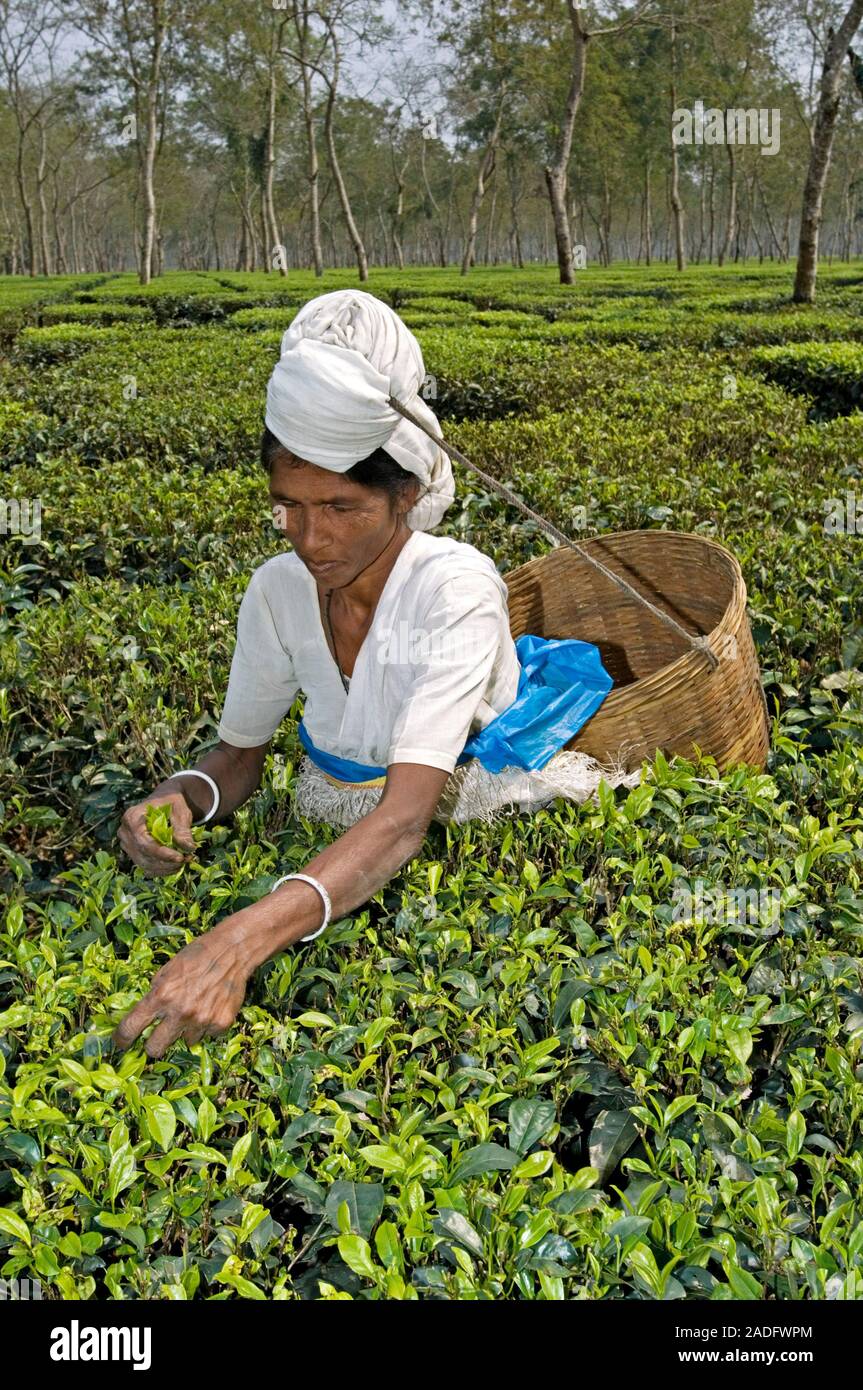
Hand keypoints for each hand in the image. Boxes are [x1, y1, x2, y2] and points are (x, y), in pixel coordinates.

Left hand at [112, 922, 249, 1057]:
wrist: (231, 950)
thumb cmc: (196, 956)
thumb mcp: (167, 970)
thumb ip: (155, 994)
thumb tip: (145, 1015)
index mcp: (161, 996)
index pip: (131, 1027)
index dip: (121, 1038)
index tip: (121, 1042)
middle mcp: (180, 1012)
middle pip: (155, 1049)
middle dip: (153, 1045)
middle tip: (158, 1037)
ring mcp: (202, 1020)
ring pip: (185, 1042)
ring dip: (186, 1031)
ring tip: (195, 1010)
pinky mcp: (221, 1024)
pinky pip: (208, 1035)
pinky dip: (207, 1026)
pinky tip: (211, 1007)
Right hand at [118, 789, 197, 876]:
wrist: (164, 801)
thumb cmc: (171, 802)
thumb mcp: (180, 811)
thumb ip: (182, 829)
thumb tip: (188, 848)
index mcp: (132, 817)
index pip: (144, 842)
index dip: (162, 853)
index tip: (180, 858)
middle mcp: (125, 832)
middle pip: (143, 856)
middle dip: (166, 862)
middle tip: (187, 859)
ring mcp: (127, 844)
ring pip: (144, 864)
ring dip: (165, 868)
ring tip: (184, 861)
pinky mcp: (132, 852)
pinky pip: (145, 867)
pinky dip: (161, 870)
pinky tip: (175, 866)